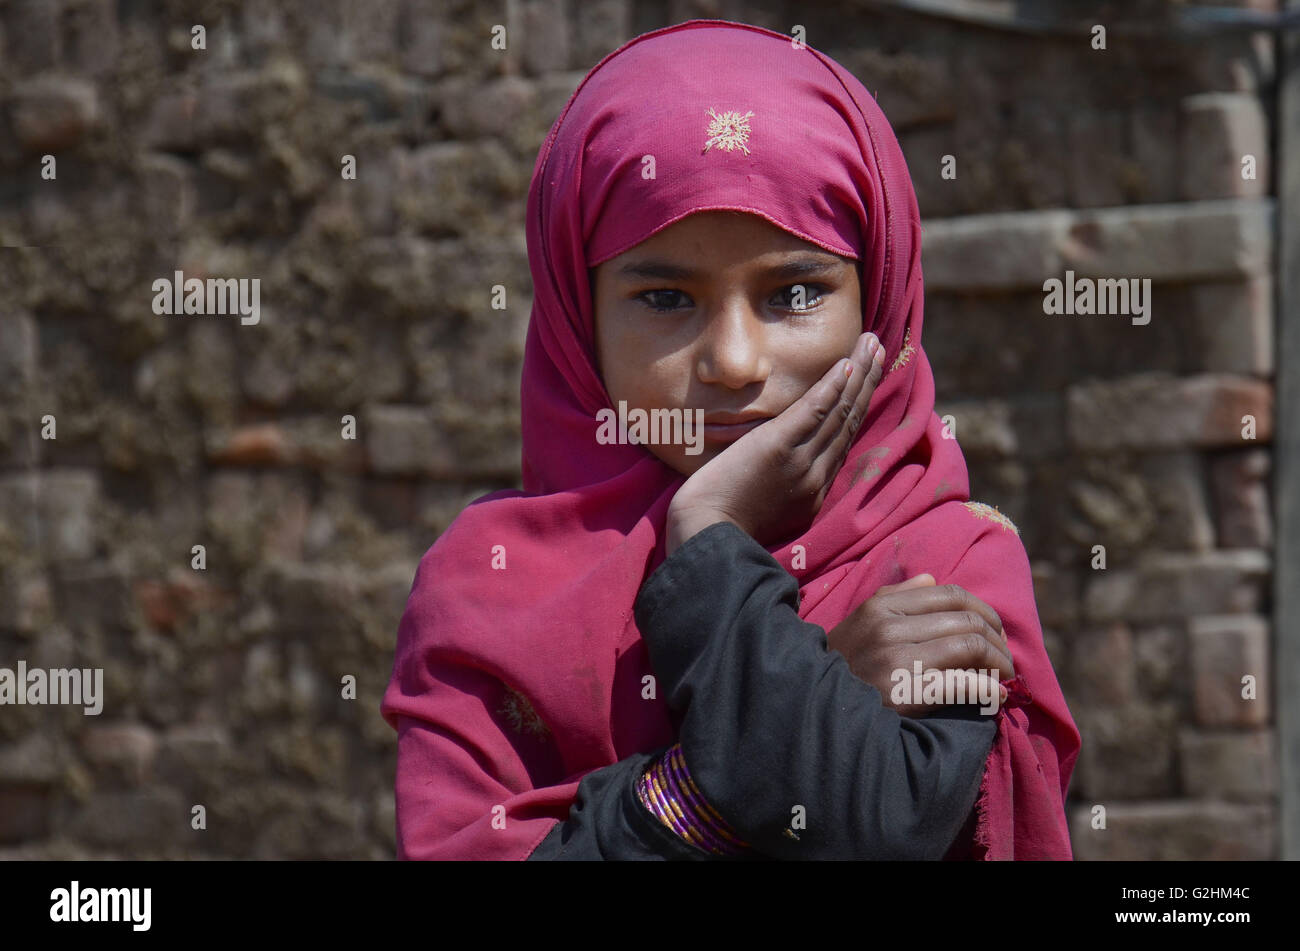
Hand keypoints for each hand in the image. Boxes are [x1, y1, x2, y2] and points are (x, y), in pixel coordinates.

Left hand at [665, 331, 884, 555]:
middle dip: (867, 383)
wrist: (707, 537)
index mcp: (814, 491)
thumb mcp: (767, 509)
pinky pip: (814, 411)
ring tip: (872, 344)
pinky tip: (847, 365)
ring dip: (859, 374)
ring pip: (839, 412)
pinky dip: (833, 387)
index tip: (867, 381)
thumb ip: (782, 485)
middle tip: (880, 349)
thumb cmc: (722, 526)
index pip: (843, 441)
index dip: (858, 408)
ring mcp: (800, 461)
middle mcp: (816, 475)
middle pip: (849, 421)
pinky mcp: (778, 447)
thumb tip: (782, 460)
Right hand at [825, 573, 1015, 717]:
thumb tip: (931, 580)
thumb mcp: (859, 623)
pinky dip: (989, 688)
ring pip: (971, 646)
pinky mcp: (906, 694)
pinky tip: (996, 695)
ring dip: (999, 662)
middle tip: (1005, 659)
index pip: (949, 594)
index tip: (994, 630)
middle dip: (997, 639)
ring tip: (1004, 676)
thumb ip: (895, 597)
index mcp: (880, 607)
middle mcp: (889, 628)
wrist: (815, 710)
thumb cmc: (842, 667)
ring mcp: (897, 660)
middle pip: (967, 620)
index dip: (983, 610)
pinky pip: (963, 683)